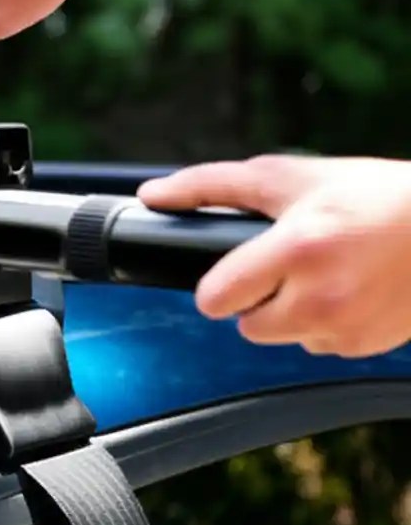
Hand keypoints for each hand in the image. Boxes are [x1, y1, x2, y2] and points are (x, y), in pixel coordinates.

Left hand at [137, 155, 410, 357]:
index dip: (218, 284)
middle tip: (286, 265)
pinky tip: (347, 291)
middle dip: (255, 298)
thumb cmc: (370, 195)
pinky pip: (318, 346)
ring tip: (322, 274)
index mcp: (298, 249)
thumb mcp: (289, 177)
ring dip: (289, 314)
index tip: (234, 269)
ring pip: (281, 338)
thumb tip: (152, 195)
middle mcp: (322, 296)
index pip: (215, 298)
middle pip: (244, 325)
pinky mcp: (366, 347)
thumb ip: (212, 186)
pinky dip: (324, 324)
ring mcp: (347, 327)